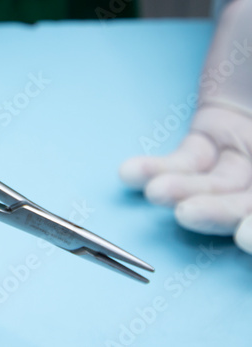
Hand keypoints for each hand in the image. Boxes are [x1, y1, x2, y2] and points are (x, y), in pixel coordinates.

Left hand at [119, 0, 251, 252]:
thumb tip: (245, 150)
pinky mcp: (215, 133)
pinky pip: (188, 159)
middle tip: (189, 215)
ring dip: (186, 192)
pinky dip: (160, 168)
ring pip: (218, 186)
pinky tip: (132, 174)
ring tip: (159, 193)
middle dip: (222, 213)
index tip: (246, 239)